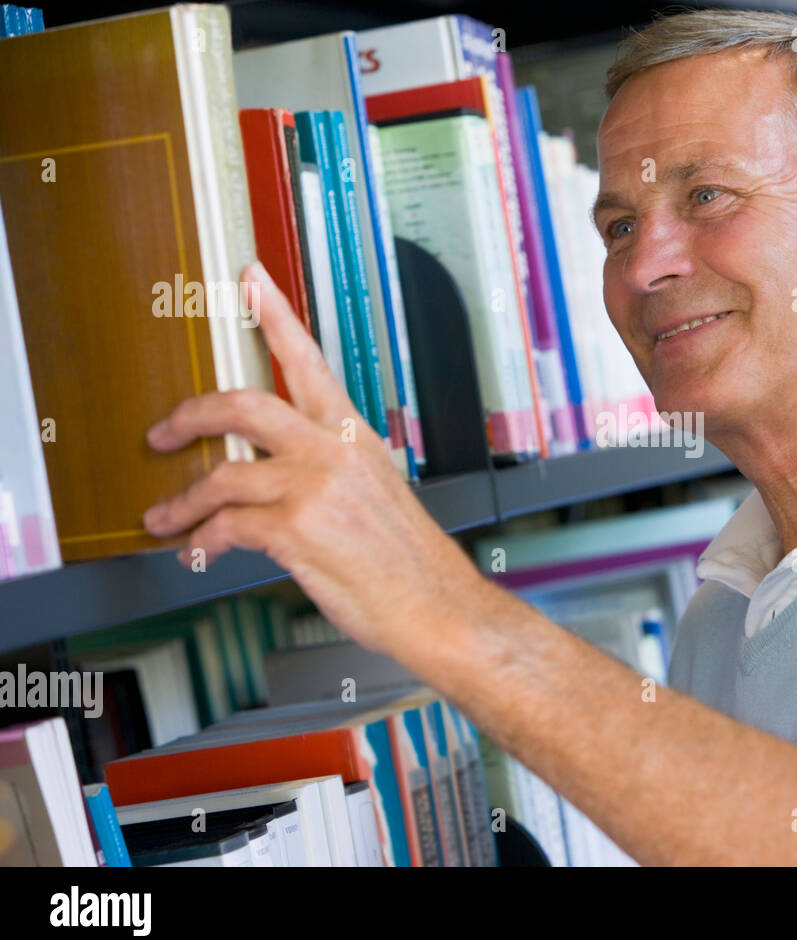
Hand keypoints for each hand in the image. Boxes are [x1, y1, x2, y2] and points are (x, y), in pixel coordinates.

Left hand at [142, 261, 482, 652]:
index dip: (275, 315)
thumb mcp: (377, 493)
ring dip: (182, 501)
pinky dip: (201, 541)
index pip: (309, 361)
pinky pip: (225, 526)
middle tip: (162, 430)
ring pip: (221, 475)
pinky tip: (199, 551)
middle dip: (190, 415)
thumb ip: (331, 469)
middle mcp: (333, 451)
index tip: (250, 279)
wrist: (435, 604)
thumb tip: (281, 474)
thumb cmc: (408, 560)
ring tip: (165, 518)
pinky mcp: (294, 528)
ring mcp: (312, 487)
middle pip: (243, 405)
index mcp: (354, 436)